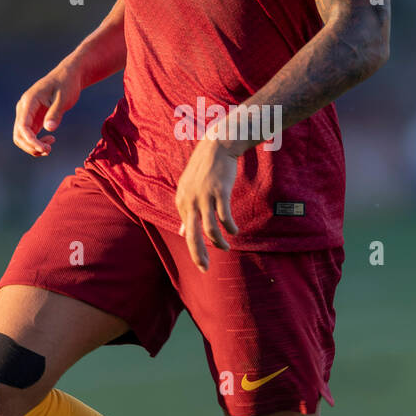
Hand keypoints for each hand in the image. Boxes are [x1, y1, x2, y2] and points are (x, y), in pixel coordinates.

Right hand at [12, 62, 81, 156]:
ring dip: (33, 146)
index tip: (44, 148)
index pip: (23, 126)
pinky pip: (30, 134)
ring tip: (50, 147)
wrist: (68, 76)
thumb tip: (49, 129)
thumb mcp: (64, 98)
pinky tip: (51, 139)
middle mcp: (24, 108)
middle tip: (49, 150)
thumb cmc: (66, 84)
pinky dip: (37, 142)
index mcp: (29, 101)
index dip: (31, 140)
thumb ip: (55, 113)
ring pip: (22, 137)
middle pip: (18, 135)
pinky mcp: (33, 118)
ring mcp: (27, 113)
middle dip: (31, 146)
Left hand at [175, 137, 238, 270]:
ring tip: (226, 248)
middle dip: (198, 254)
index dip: (195, 246)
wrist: (216, 147)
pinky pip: (224, 216)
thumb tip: (181, 231)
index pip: (186, 231)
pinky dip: (230, 227)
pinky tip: (234, 231)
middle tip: (204, 268)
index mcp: (181, 202)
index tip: (203, 257)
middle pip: (192, 235)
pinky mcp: (220, 192)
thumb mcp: (189, 190)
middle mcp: (190, 201)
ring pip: (210, 228)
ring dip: (218, 242)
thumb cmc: (204, 171)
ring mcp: (205, 196)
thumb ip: (186, 211)